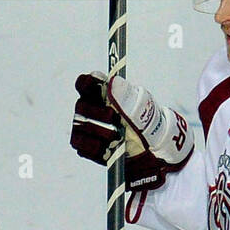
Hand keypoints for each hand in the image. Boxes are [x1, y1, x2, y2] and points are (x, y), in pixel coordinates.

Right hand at [71, 73, 192, 191]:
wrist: (148, 142)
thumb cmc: (140, 118)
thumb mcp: (139, 103)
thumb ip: (125, 94)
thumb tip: (112, 83)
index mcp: (99, 93)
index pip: (84, 83)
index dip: (86, 82)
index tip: (95, 84)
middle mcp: (88, 108)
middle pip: (81, 106)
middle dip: (97, 112)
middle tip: (112, 117)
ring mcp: (83, 127)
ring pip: (80, 127)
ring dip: (100, 131)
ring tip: (118, 136)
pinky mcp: (84, 145)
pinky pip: (82, 146)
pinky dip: (97, 147)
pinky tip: (110, 147)